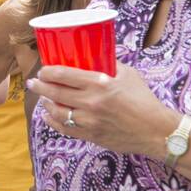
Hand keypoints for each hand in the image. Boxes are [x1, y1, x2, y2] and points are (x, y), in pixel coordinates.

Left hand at [27, 64, 180, 158]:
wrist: (156, 130)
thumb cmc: (144, 99)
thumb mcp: (128, 75)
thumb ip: (110, 65)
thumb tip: (96, 54)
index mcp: (100, 84)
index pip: (63, 75)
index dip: (47, 72)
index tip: (42, 69)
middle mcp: (91, 102)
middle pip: (54, 92)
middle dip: (40, 86)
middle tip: (34, 82)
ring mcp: (89, 121)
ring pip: (56, 111)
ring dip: (45, 103)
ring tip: (42, 97)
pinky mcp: (90, 136)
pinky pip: (64, 128)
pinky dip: (52, 121)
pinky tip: (48, 115)